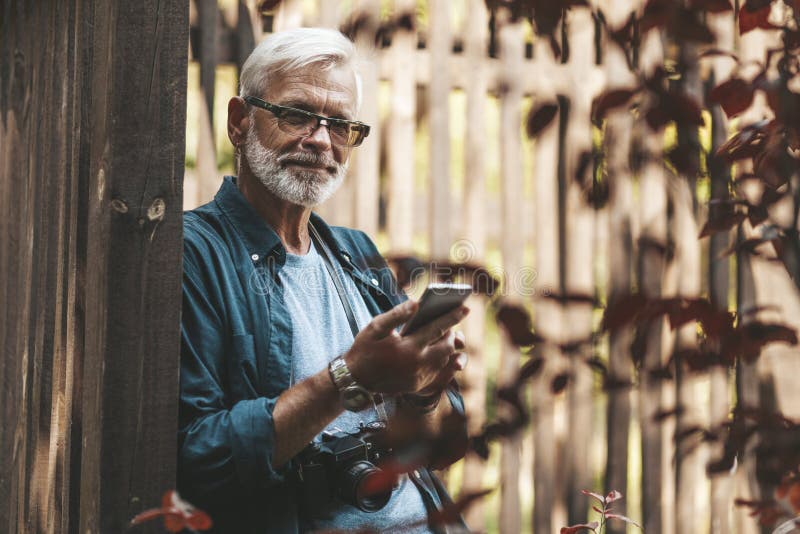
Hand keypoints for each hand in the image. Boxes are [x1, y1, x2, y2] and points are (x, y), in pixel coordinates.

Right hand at [344, 301, 468, 394]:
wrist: (356, 380)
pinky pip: (438, 373)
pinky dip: (442, 361)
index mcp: (408, 347)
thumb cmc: (365, 348)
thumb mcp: (376, 327)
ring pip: (444, 361)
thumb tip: (416, 303)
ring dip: (448, 348)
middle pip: (447, 347)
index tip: (466, 307)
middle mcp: (417, 365)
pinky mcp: (418, 386)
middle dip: (452, 334)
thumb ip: (397, 314)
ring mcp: (419, 377)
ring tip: (445, 336)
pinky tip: (438, 352)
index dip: (453, 317)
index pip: (437, 328)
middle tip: (449, 325)